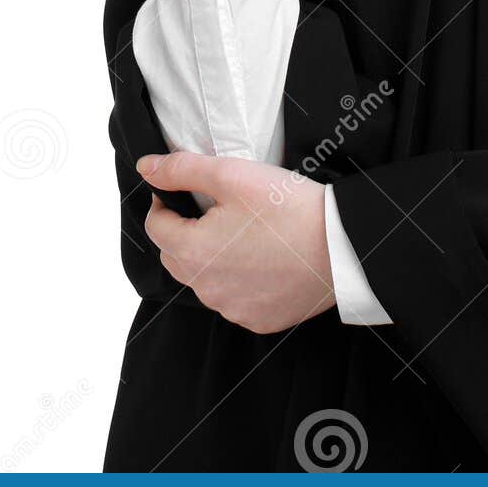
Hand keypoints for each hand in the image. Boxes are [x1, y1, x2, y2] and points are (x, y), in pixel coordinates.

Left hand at [137, 152, 335, 334]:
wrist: (341, 244)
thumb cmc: (288, 207)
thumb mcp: (233, 174)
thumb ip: (183, 169)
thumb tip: (146, 167)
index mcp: (193, 252)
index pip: (156, 227)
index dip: (163, 204)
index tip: (183, 192)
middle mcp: (206, 289)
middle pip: (175, 256)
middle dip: (185, 232)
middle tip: (216, 209)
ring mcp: (232, 308)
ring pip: (204, 280)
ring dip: (211, 259)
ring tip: (243, 233)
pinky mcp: (258, 319)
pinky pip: (234, 299)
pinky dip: (239, 281)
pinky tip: (263, 259)